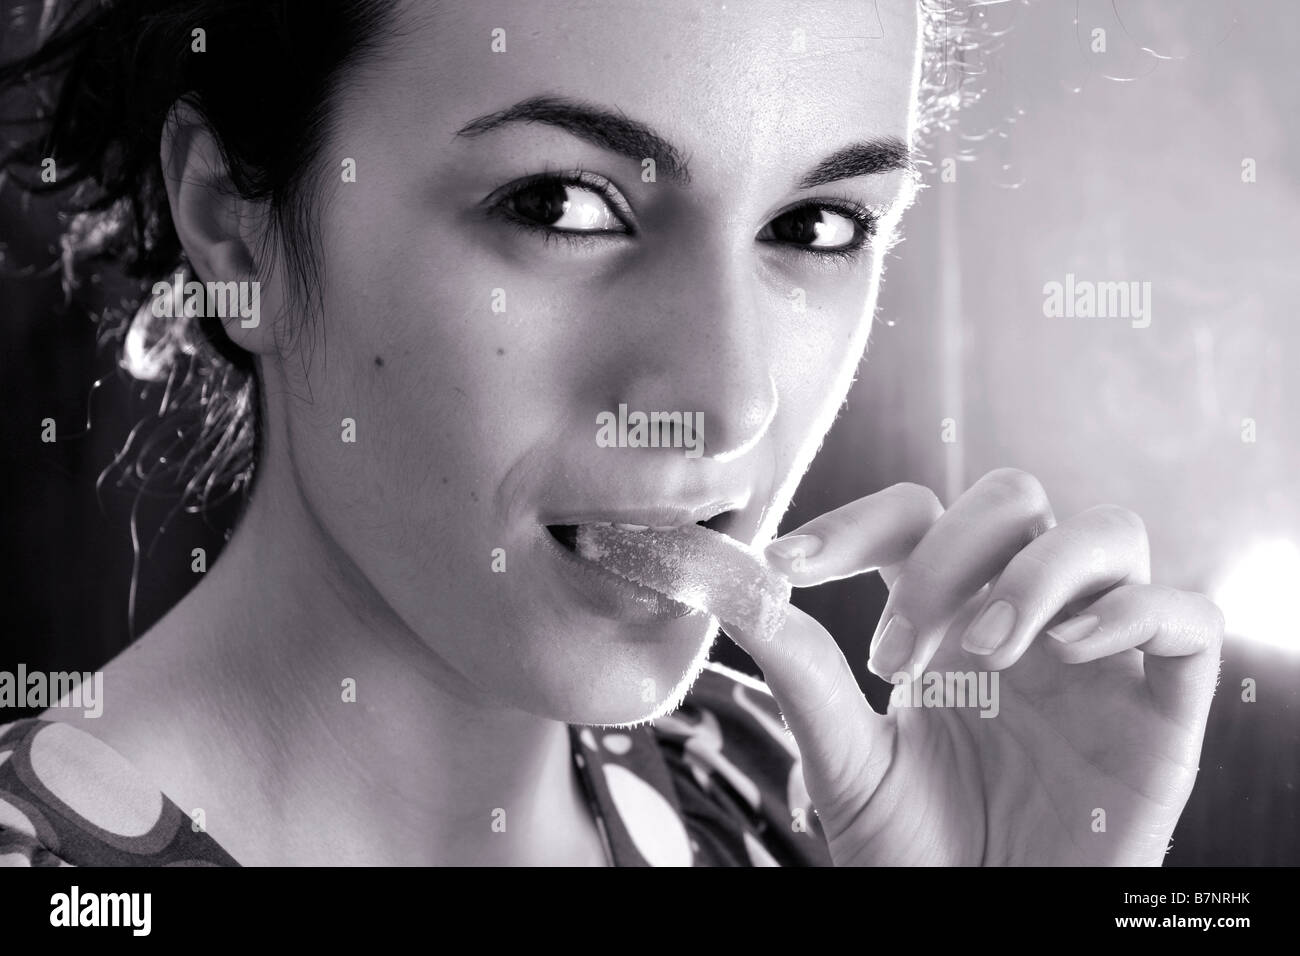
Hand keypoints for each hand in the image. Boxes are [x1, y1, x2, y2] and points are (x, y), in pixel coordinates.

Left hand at [726, 468, 1223, 865]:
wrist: (979, 926)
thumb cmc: (913, 850)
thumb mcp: (847, 762)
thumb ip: (803, 676)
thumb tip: (739, 590)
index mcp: (944, 617)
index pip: (914, 517)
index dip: (855, 522)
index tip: (788, 566)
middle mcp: (1024, 615)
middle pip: (1012, 501)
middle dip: (948, 555)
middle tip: (896, 655)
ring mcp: (1098, 655)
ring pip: (1107, 533)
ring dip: (1038, 574)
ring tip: (986, 653)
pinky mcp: (1163, 708)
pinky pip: (1187, 615)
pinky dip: (1134, 613)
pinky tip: (1067, 653)